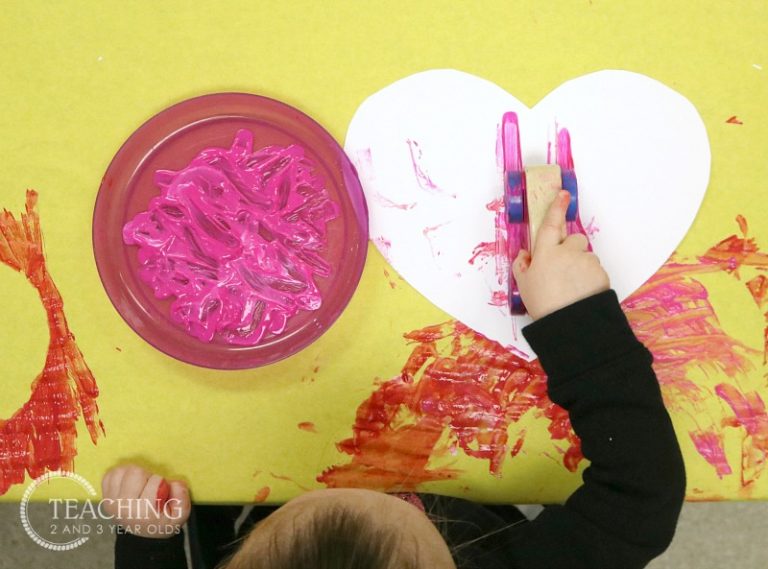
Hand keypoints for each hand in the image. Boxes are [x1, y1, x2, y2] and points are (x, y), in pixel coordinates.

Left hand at [101, 464, 190, 538]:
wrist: (143, 533)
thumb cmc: (162, 521)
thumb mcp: (180, 515)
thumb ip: (182, 499)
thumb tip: (173, 483)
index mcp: (143, 511)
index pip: (154, 480)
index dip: (161, 482)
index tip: (161, 492)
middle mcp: (123, 506)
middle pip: (135, 472)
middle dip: (147, 475)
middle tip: (150, 486)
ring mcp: (111, 502)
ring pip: (122, 470)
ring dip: (133, 473)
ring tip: (139, 484)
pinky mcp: (104, 497)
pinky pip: (110, 474)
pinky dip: (120, 474)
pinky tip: (128, 483)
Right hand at [512, 190, 608, 319]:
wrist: (571, 323)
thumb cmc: (543, 304)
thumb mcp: (523, 286)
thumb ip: (522, 265)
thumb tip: (525, 254)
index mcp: (546, 252)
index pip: (551, 224)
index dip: (556, 207)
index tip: (563, 194)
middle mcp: (567, 252)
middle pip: (574, 239)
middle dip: (571, 248)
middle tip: (563, 269)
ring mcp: (586, 261)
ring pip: (586, 256)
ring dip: (580, 265)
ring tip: (572, 287)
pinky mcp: (601, 272)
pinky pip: (595, 269)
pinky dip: (590, 277)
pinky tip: (582, 292)